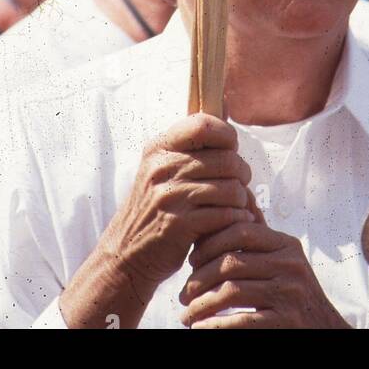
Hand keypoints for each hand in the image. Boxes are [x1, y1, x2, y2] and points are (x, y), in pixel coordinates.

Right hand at [59, 114, 253, 328]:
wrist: (126, 253)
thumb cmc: (154, 207)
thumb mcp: (160, 169)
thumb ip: (188, 147)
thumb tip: (226, 115)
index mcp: (159, 148)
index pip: (204, 124)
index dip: (226, 135)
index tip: (230, 150)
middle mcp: (162, 168)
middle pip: (226, 159)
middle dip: (242, 172)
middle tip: (240, 183)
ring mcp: (170, 196)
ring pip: (230, 188)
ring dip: (240, 199)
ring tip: (236, 204)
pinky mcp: (180, 224)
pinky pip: (225, 214)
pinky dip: (236, 218)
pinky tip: (234, 221)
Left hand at [179, 206, 351, 328]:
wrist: (325, 330)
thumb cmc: (295, 293)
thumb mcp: (284, 259)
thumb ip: (261, 235)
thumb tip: (240, 194)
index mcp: (287, 244)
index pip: (240, 230)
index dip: (209, 243)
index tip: (191, 261)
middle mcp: (290, 265)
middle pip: (231, 263)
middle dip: (199, 279)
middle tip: (183, 294)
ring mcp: (290, 294)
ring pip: (231, 292)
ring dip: (201, 305)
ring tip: (186, 315)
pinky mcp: (286, 322)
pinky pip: (241, 322)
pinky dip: (215, 326)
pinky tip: (201, 329)